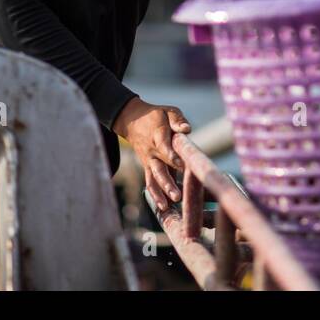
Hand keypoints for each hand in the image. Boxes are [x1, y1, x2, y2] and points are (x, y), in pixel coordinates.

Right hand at [114, 98, 190, 212]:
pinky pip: (150, 182)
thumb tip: (186, 129)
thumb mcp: (168, 111)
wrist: (132, 120)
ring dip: (161, 192)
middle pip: (159, 169)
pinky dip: (155, 195)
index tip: (182, 165)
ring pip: (153, 179)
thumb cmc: (156, 115)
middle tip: (177, 195)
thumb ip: (177, 120)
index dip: (172, 156)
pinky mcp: (148, 167)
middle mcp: (152, 151)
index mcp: (158, 135)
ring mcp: (149, 161)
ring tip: (168, 206)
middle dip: (168, 183)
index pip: (165, 148)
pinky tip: (163, 208)